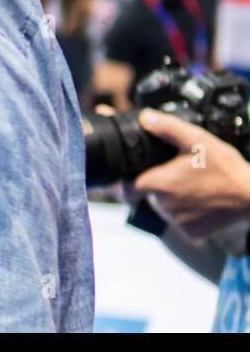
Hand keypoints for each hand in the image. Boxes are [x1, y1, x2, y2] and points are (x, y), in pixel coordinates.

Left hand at [128, 110, 249, 240]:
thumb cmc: (226, 169)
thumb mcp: (197, 140)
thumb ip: (167, 128)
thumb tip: (144, 118)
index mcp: (159, 184)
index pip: (125, 186)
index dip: (125, 179)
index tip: (134, 172)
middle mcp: (164, 206)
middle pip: (145, 195)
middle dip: (154, 184)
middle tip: (174, 173)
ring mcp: (177, 222)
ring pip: (162, 208)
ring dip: (169, 198)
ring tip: (190, 185)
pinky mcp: (190, 233)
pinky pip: (178, 221)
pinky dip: (184, 212)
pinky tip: (198, 200)